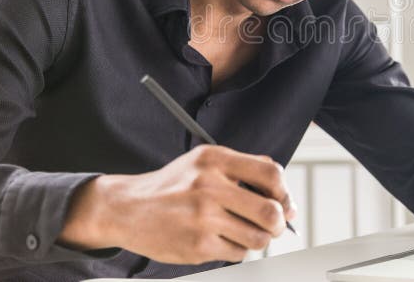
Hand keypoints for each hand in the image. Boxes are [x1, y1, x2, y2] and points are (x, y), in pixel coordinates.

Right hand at [59, 145, 295, 263]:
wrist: (128, 208)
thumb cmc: (173, 186)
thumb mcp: (204, 162)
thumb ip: (245, 169)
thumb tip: (285, 199)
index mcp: (215, 159)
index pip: (271, 173)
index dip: (284, 192)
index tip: (283, 202)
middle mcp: (210, 185)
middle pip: (270, 211)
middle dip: (279, 223)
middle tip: (274, 225)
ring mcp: (203, 217)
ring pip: (258, 238)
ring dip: (258, 239)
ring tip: (243, 232)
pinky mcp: (198, 245)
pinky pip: (238, 253)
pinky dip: (237, 250)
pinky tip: (221, 239)